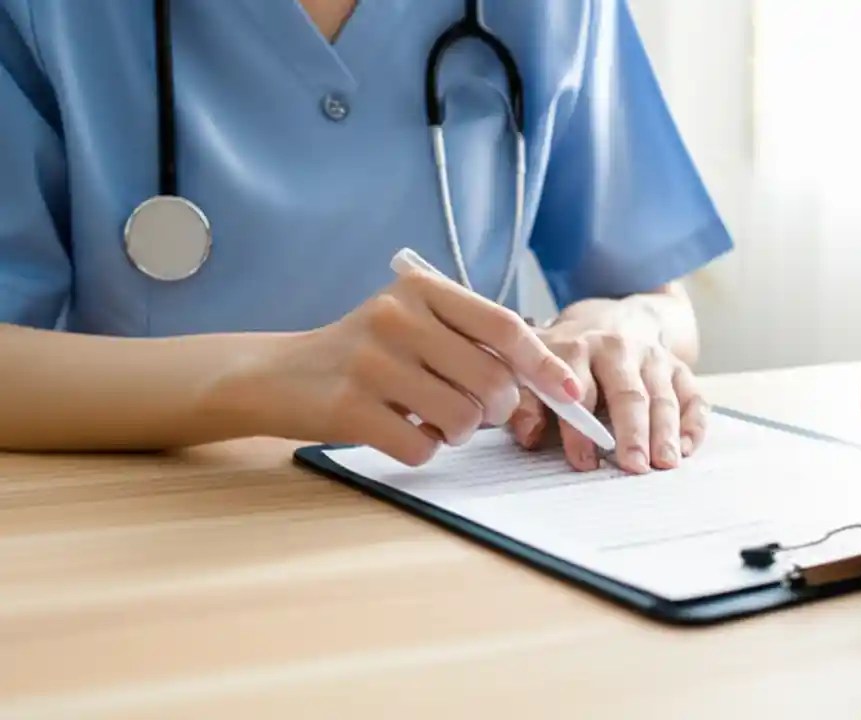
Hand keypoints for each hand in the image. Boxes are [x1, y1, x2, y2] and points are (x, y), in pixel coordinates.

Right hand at [219, 270, 581, 465]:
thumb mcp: (414, 323)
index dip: (545, 364)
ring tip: (431, 420)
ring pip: (462, 419)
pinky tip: (399, 431)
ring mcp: (371, 362)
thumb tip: (547, 377)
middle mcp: (397, 317)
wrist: (278, 375)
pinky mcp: (349, 407)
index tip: (571, 392)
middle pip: (491, 381)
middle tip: (476, 414)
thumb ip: (470, 338)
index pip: (504, 327)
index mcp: (420, 290)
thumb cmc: (365, 353)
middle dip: (497, 411)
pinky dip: (421, 450)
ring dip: (457, 433)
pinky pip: (421, 448)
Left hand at [506, 301, 707, 473]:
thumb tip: (530, 435)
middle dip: (632, 431)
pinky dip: (693, 423)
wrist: (608, 318)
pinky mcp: (678, 367)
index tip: (584, 461)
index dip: (580, 428)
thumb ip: (526, 402)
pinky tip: (687, 448)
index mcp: (576, 348)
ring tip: (664, 464)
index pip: (579, 390)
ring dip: (665, 432)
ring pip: (662, 396)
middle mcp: (617, 348)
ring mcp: (652, 357)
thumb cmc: (564, 359)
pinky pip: (692, 395)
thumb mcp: (534, 369)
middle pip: (628, 392)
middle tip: (634, 466)